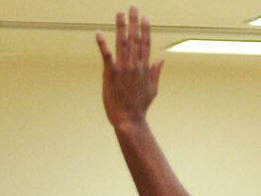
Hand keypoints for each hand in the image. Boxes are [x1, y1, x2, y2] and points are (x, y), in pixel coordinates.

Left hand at [97, 8, 161, 129]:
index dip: (145, 29)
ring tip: (119, 14)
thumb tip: (162, 59)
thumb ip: (156, 72)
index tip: (144, 17)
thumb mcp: (152, 89)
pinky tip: (98, 33)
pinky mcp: (111, 74)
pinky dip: (102, 44)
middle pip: (135, 39)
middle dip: (133, 22)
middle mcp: (134, 65)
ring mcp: (123, 68)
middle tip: (132, 7)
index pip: (145, 43)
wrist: (128, 119)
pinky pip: (106, 55)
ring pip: (122, 43)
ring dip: (120, 27)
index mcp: (144, 68)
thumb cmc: (140, 106)